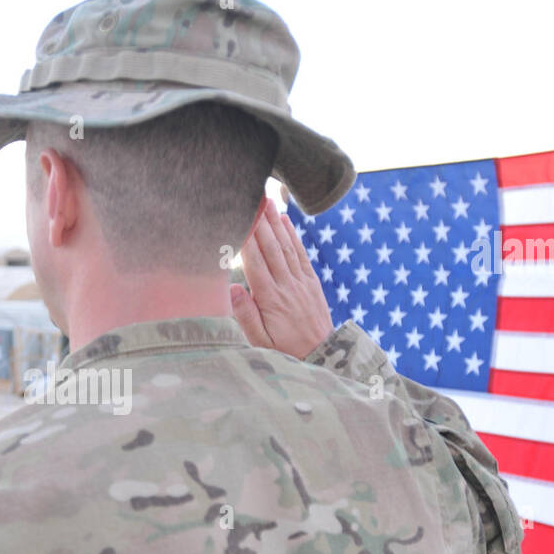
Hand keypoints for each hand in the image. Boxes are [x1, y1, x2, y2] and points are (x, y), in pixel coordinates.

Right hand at [230, 197, 333, 359]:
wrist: (320, 355)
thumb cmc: (283, 350)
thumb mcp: (260, 341)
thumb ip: (246, 315)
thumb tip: (233, 288)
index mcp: (270, 299)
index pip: (256, 262)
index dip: (248, 238)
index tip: (241, 216)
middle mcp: (287, 286)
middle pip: (272, 248)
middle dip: (262, 222)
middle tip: (253, 197)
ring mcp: (301, 282)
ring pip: (286, 247)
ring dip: (276, 223)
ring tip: (267, 201)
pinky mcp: (311, 282)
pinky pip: (300, 255)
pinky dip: (293, 236)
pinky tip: (285, 221)